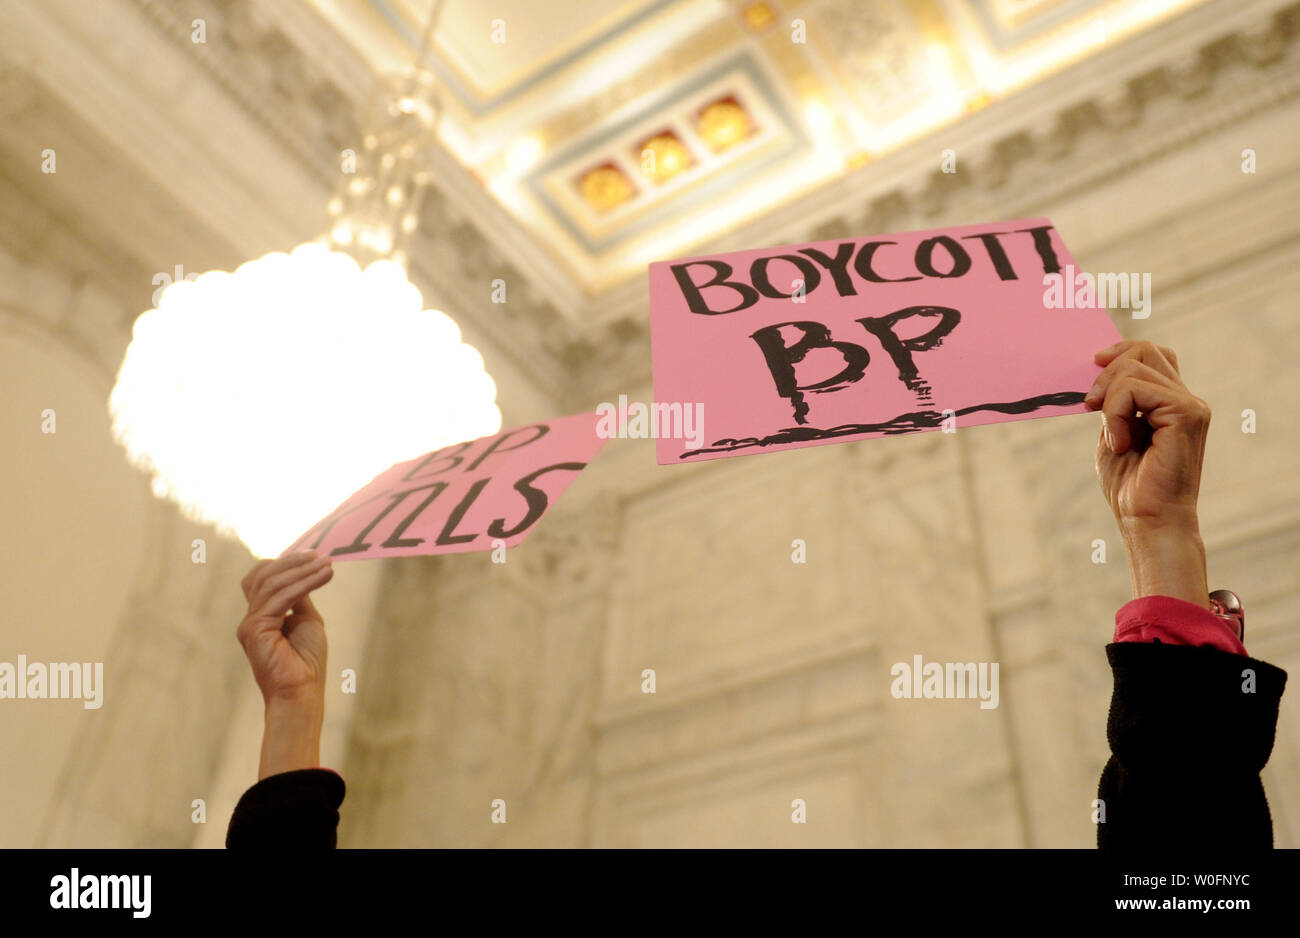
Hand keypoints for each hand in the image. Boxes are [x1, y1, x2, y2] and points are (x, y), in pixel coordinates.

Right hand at [236, 551, 333, 777]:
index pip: (263, 578)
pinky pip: (281, 598)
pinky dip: (305, 583)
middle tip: (321, 556)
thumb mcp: (307, 621)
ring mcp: (250, 624)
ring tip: (328, 565)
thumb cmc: (307, 663)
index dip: (286, 563)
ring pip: (272, 583)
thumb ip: (300, 597)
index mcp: (260, 616)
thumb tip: (304, 572)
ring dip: (303, 570)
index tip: (316, 556)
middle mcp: (250, 619)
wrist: (303, 693)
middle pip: (264, 575)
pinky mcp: (255, 629)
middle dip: (293, 562)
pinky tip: (324, 576)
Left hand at [1084, 340, 1210, 607]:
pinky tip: (1121, 442)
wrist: (1147, 521)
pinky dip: (1115, 412)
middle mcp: (1186, 399)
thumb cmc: (1130, 486)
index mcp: (1171, 403)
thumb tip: (1097, 372)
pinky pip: (1134, 388)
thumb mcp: (1113, 433)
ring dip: (1108, 400)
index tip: (1091, 366)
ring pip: (1134, 366)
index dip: (1119, 352)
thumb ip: (1112, 404)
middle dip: (1106, 372)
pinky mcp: (1186, 413)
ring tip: (1112, 436)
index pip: (1150, 354)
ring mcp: (1189, 405)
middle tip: (1090, 406)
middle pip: (1144, 350)